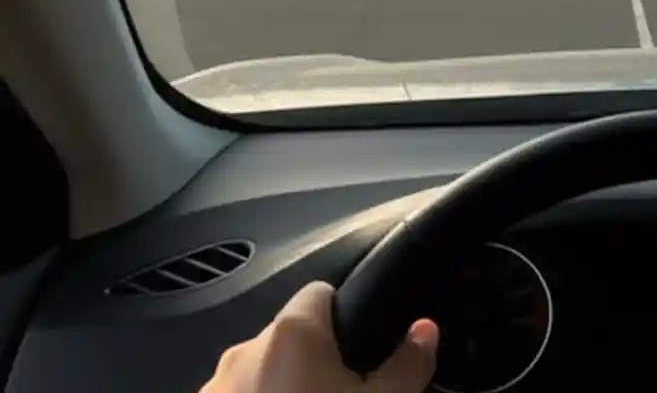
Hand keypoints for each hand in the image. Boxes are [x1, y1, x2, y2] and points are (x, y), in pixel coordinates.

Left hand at [200, 281, 437, 392]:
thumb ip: (408, 365)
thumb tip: (425, 330)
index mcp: (292, 334)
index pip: (321, 294)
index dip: (347, 316)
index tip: (364, 349)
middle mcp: (244, 351)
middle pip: (290, 338)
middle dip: (317, 362)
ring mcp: (212, 389)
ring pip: (260, 375)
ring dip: (283, 391)